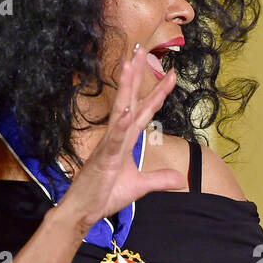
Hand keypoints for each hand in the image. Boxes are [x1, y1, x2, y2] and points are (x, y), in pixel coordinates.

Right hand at [58, 45, 186, 237]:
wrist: (83, 211)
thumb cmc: (104, 195)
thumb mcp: (139, 187)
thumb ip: (159, 180)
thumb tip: (180, 178)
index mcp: (125, 141)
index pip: (145, 112)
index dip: (158, 93)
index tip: (172, 75)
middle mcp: (117, 137)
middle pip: (130, 101)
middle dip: (136, 76)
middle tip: (141, 50)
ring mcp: (109, 146)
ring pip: (119, 112)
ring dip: (125, 89)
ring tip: (130, 66)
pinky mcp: (103, 159)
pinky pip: (113, 140)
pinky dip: (120, 126)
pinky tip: (127, 112)